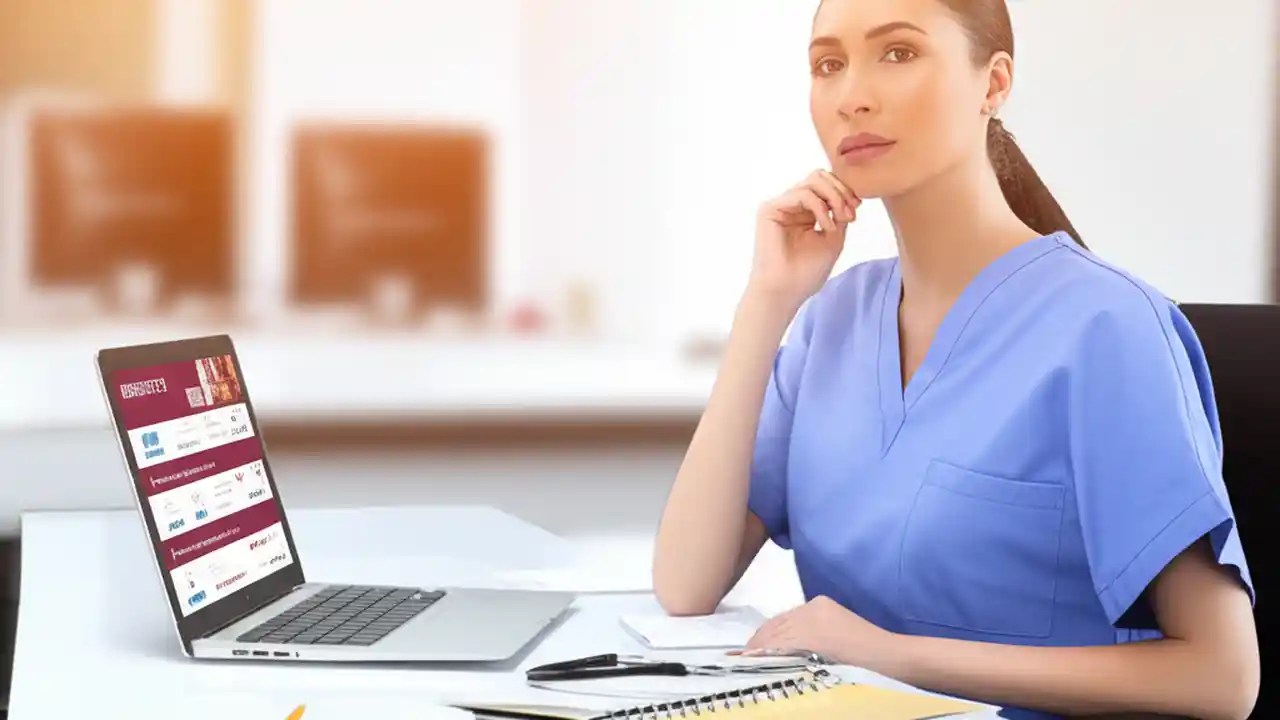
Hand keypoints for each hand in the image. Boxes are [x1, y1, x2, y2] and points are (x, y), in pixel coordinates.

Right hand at [740, 595, 894, 670]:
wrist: (893, 659)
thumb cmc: (860, 671)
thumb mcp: (818, 671)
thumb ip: (788, 663)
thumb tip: (757, 663)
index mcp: (809, 626)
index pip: (771, 640)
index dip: (753, 653)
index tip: (737, 664)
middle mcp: (810, 610)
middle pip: (773, 628)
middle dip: (756, 645)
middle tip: (739, 661)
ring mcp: (817, 605)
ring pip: (782, 621)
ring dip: (767, 637)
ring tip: (753, 654)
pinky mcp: (825, 604)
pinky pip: (795, 616)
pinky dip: (782, 629)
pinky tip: (776, 641)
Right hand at [747, 170, 859, 310]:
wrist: (786, 291)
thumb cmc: (807, 272)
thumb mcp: (834, 238)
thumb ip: (839, 214)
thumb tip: (849, 195)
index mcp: (805, 211)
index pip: (825, 185)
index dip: (844, 191)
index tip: (856, 209)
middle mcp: (791, 205)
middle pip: (819, 176)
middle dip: (841, 190)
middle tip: (850, 212)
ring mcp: (780, 205)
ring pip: (813, 180)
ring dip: (834, 197)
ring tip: (841, 219)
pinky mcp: (769, 209)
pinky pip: (802, 194)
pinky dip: (820, 207)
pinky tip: (825, 227)